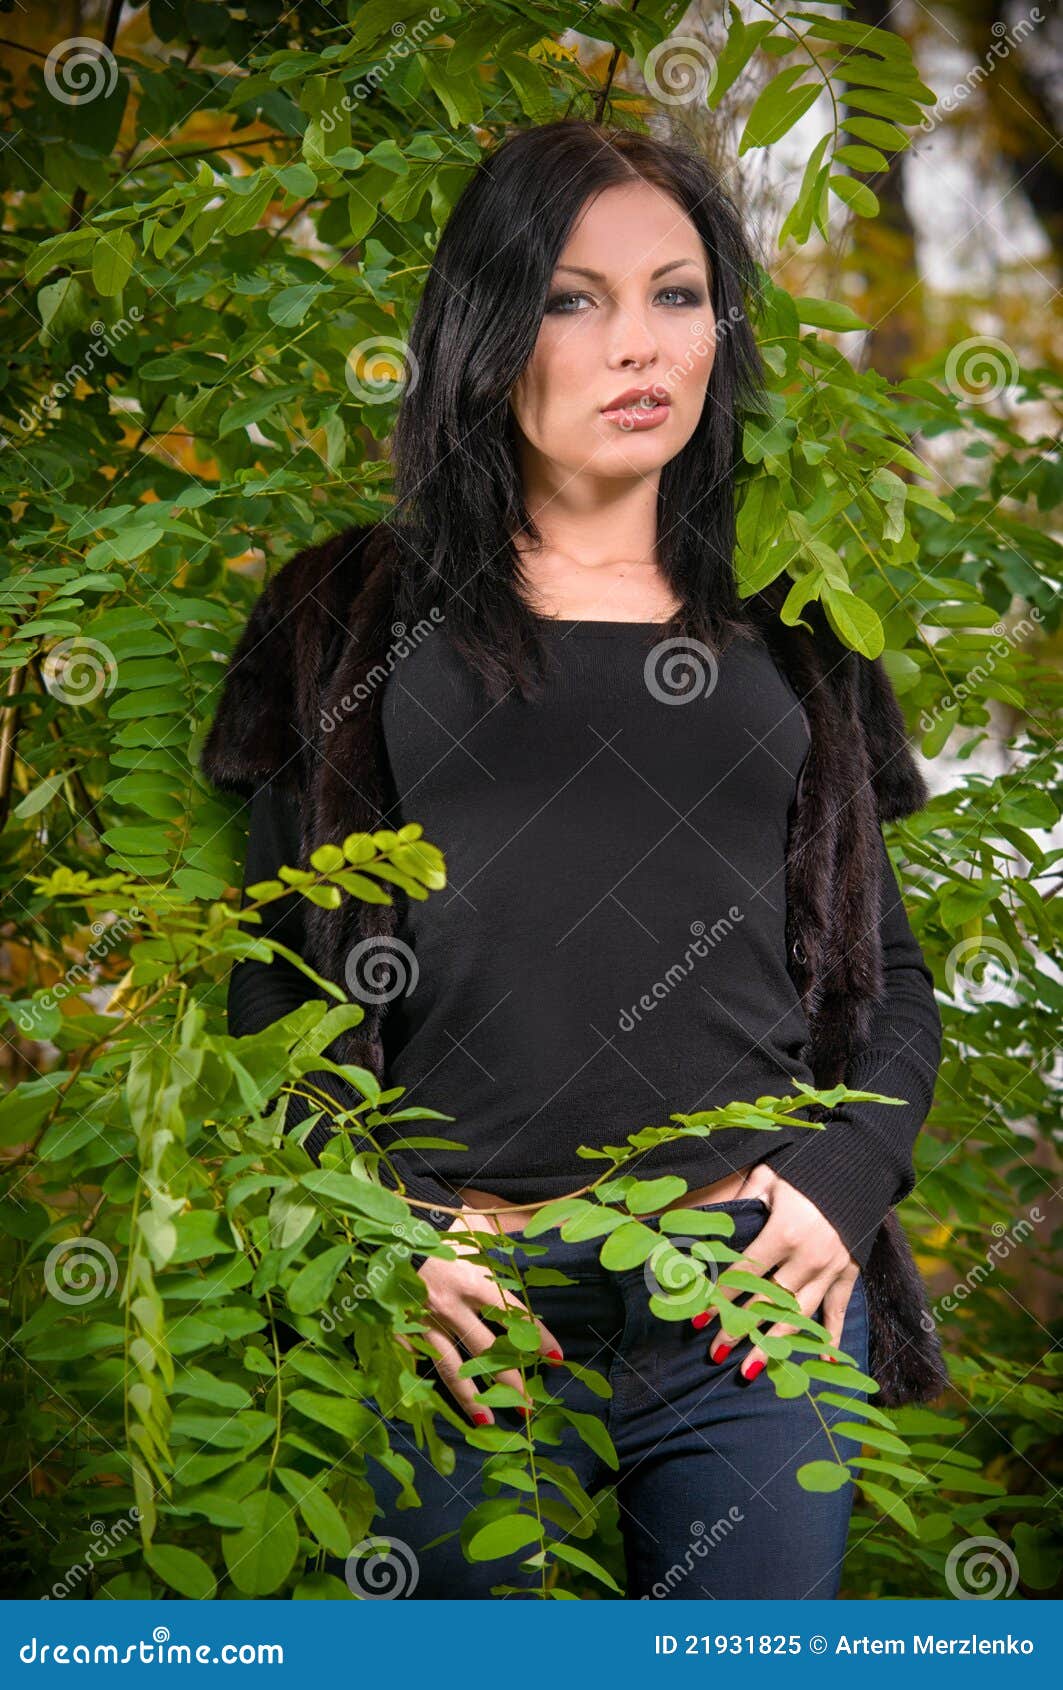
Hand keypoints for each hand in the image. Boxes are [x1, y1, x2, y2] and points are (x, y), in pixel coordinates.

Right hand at [406, 1205, 564, 1425]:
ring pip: (450, 1365)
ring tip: (487, 1422)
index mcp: (474, 1279)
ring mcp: (422, 1319)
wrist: (383, 1220)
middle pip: (487, 1350)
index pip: (515, 1316)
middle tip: (527, 1408)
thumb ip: (509, 1231)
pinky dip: (424, 1382)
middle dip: (509, 1380)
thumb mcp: (477, 1220)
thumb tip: (550, 1230)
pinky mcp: (398, 1325)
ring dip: (470, 1396)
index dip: (537, 1338)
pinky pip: (414, 1358)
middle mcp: (451, 1306)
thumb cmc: (436, 1219)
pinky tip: (433, 1404)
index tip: (556, 1360)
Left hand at [697, 1165, 858, 1379]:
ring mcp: (832, 1267)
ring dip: (775, 1344)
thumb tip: (714, 1222)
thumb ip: (743, 1200)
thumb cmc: (807, 1168)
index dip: (722, 1298)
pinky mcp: (850, 1271)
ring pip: (799, 1315)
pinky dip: (831, 1337)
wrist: (862, 1162)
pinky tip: (823, 1363)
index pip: (746, 1274)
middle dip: (740, 1328)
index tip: (700, 1319)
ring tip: (751, 1369)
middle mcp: (809, 1256)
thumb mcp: (770, 1176)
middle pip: (768, 1302)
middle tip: (716, 1352)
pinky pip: (839, 1309)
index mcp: (785, 1231)